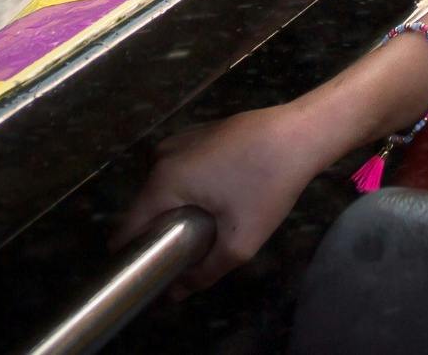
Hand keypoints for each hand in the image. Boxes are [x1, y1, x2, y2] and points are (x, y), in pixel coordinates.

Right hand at [123, 107, 335, 289]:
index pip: (127, 228)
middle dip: (158, 236)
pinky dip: (188, 190)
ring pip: (163, 189)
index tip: (145, 276)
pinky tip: (214, 203)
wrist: (300, 133)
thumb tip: (175, 294)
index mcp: (163, 181)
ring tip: (199, 234)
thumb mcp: (239, 241)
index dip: (131, 256)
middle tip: (182, 259)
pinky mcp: (197, 134)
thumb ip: (203, 273)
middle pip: (145, 208)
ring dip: (174, 212)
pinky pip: (180, 171)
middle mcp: (161, 157)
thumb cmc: (267, 185)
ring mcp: (178, 141)